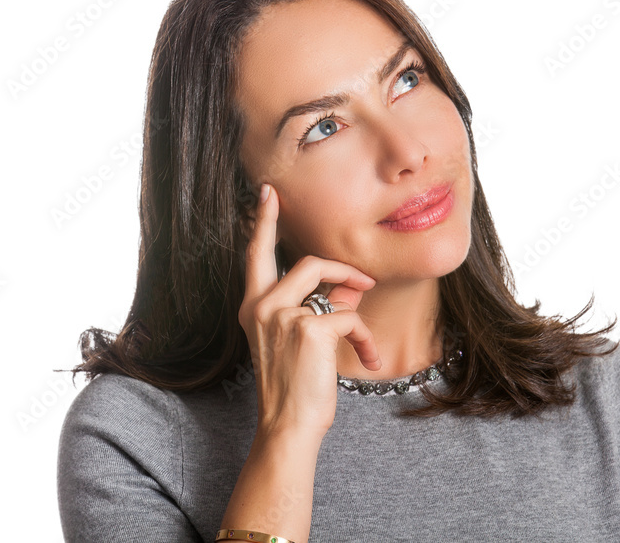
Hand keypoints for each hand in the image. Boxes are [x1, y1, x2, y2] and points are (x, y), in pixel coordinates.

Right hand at [239, 183, 380, 439]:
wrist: (288, 427)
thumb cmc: (295, 388)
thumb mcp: (301, 341)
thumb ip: (318, 307)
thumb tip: (349, 286)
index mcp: (252, 307)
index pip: (255, 255)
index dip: (263, 222)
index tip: (268, 192)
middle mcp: (261, 306)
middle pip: (307, 261)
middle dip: (341, 269)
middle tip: (364, 281)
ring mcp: (281, 315)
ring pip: (330, 283)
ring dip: (355, 301)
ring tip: (363, 336)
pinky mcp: (307, 328)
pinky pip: (349, 317)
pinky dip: (364, 338)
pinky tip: (367, 360)